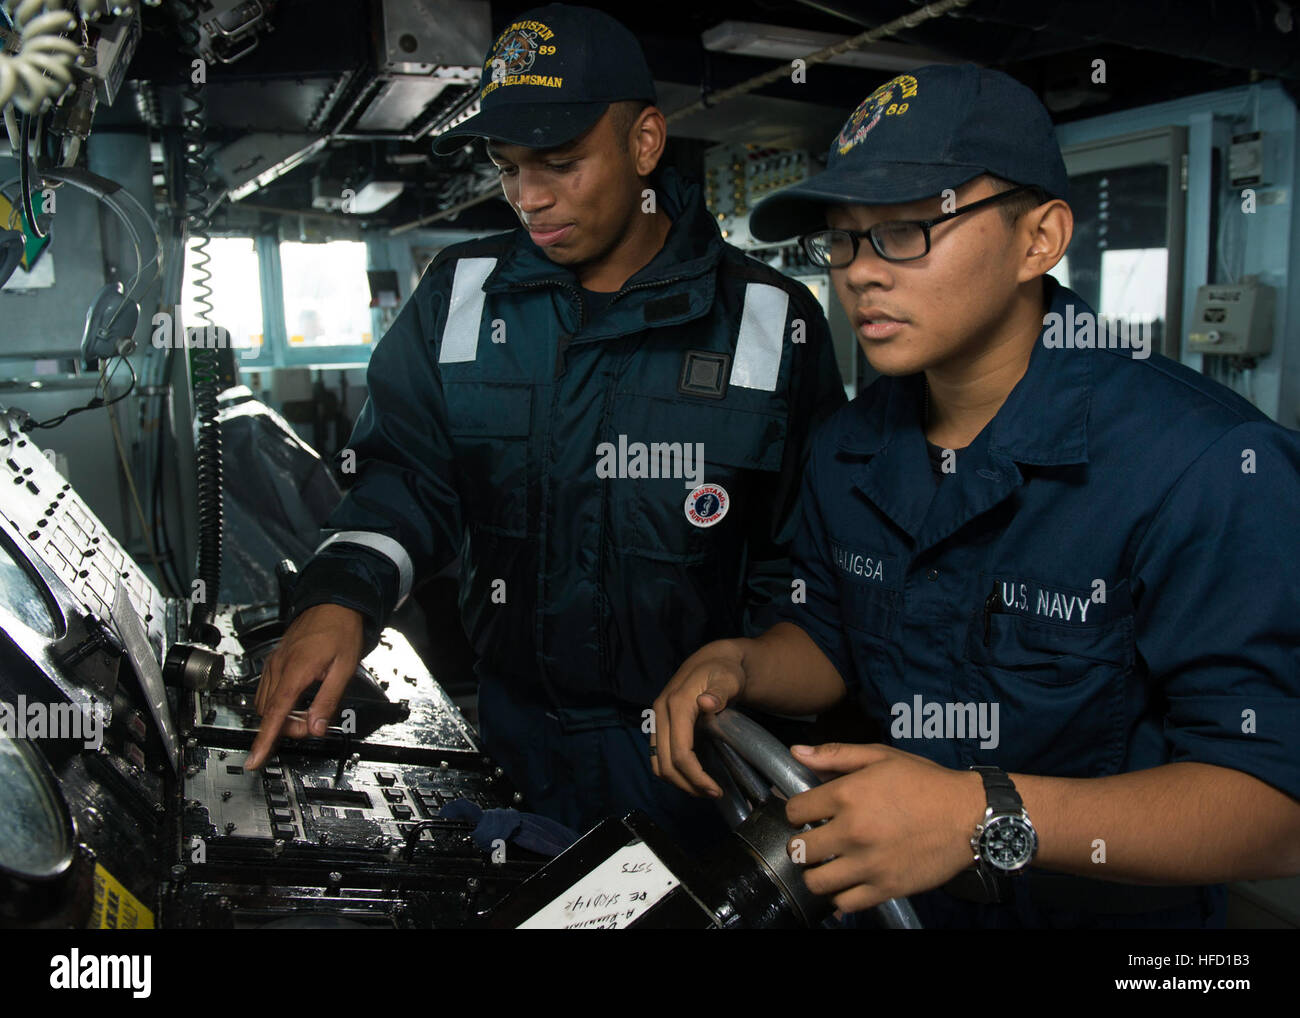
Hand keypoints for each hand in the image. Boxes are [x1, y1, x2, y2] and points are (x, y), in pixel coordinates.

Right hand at [244, 604, 365, 770]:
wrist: (334, 604)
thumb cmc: (341, 631)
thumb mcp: (344, 669)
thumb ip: (328, 700)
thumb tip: (317, 727)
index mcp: (295, 670)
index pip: (275, 713)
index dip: (264, 740)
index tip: (254, 759)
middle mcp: (279, 667)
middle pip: (270, 712)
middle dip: (286, 726)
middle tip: (313, 724)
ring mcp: (274, 663)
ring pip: (266, 703)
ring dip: (282, 716)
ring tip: (308, 712)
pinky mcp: (275, 660)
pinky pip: (267, 689)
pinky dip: (279, 702)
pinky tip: (298, 700)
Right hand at [651, 639, 748, 797]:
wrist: (712, 660)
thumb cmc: (724, 671)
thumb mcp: (729, 678)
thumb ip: (720, 692)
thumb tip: (706, 704)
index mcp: (676, 704)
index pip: (679, 751)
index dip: (695, 776)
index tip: (715, 790)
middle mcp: (660, 713)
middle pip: (666, 763)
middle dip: (688, 784)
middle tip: (713, 793)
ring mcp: (657, 719)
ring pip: (657, 763)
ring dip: (678, 781)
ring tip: (703, 789)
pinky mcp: (658, 724)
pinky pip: (658, 755)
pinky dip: (672, 771)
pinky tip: (693, 775)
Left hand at [783, 742, 985, 913]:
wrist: (969, 815)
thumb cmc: (926, 783)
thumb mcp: (881, 757)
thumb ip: (835, 755)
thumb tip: (796, 753)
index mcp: (847, 795)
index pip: (794, 812)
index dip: (796, 811)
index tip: (806, 814)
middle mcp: (853, 831)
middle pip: (799, 850)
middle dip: (801, 843)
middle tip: (814, 839)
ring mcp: (868, 864)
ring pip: (815, 882)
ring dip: (816, 872)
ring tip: (826, 863)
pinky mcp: (886, 888)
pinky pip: (845, 903)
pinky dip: (840, 895)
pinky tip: (846, 881)